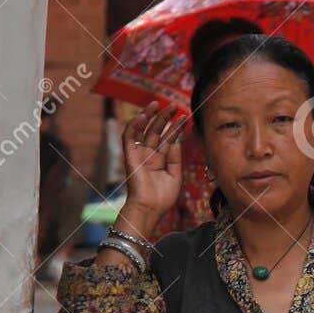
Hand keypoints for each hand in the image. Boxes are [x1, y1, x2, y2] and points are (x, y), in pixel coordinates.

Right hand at [120, 103, 185, 228]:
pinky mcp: (129, 156)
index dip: (175, 128)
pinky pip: (129, 137)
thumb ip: (175, 157)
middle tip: (174, 105)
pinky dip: (134, 126)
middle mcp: (149, 154)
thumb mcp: (174, 176)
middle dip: (164, 117)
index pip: (167, 138)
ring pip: (143, 130)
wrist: (149, 208)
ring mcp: (139, 154)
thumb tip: (175, 139)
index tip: (184, 117)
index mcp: (160, 160)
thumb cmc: (162, 198)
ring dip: (150, 116)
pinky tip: (143, 117)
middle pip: (156, 130)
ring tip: (158, 104)